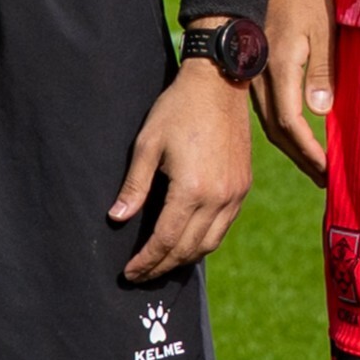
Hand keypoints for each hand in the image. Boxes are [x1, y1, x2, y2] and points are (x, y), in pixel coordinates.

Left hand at [113, 60, 253, 280]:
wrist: (220, 84)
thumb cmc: (177, 109)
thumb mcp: (147, 144)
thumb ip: (134, 186)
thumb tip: (116, 218)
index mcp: (192, 190)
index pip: (166, 241)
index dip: (146, 261)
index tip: (129, 272)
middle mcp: (219, 198)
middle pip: (189, 249)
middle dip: (162, 266)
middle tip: (141, 275)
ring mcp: (235, 194)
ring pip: (210, 243)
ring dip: (184, 259)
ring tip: (161, 263)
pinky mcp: (243, 187)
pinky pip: (224, 227)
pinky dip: (204, 241)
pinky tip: (187, 241)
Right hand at [255, 0, 335, 182]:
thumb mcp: (321, 27)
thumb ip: (322, 71)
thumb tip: (320, 114)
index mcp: (279, 69)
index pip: (292, 125)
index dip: (310, 152)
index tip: (329, 171)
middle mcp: (260, 77)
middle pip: (277, 132)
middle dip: (301, 158)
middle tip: (324, 180)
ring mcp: (252, 72)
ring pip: (268, 122)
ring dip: (290, 146)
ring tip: (311, 164)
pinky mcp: (253, 66)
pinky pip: (264, 107)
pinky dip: (281, 127)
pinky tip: (293, 132)